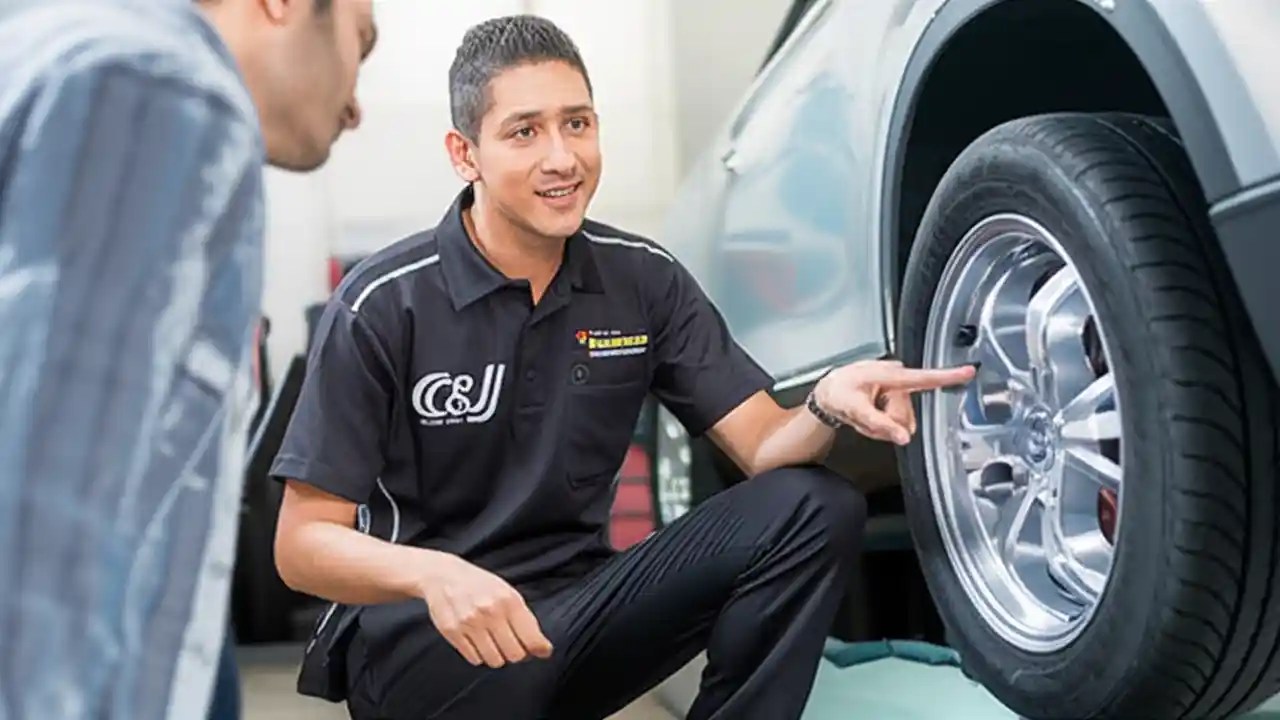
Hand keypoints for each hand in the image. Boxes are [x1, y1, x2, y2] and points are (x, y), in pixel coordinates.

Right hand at [419, 553, 553, 667]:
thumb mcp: (507, 592)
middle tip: (512, 644)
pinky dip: (479, 655)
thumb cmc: (479, 585)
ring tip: (493, 641)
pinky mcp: (452, 632)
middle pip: (514, 654)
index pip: (532, 639)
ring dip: (497, 656)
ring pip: (495, 660)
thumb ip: (525, 619)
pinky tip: (477, 640)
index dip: (539, 650)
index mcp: (509, 600)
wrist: (442, 575)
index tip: (541, 651)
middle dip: (517, 653)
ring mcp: (469, 623)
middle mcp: (490, 612)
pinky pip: (474, 659)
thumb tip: (542, 649)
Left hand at [813, 359, 976, 445]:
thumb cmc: (839, 393)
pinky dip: (883, 424)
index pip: (924, 378)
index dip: (949, 376)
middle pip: (906, 415)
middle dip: (887, 424)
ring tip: (866, 416)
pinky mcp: (895, 396)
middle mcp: (897, 379)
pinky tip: (871, 416)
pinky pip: (896, 420)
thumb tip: (904, 437)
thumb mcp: (854, 410)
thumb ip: (879, 425)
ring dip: (883, 425)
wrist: (829, 392)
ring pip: (902, 421)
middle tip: (866, 420)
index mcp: (890, 375)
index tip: (970, 371)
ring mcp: (896, 388)